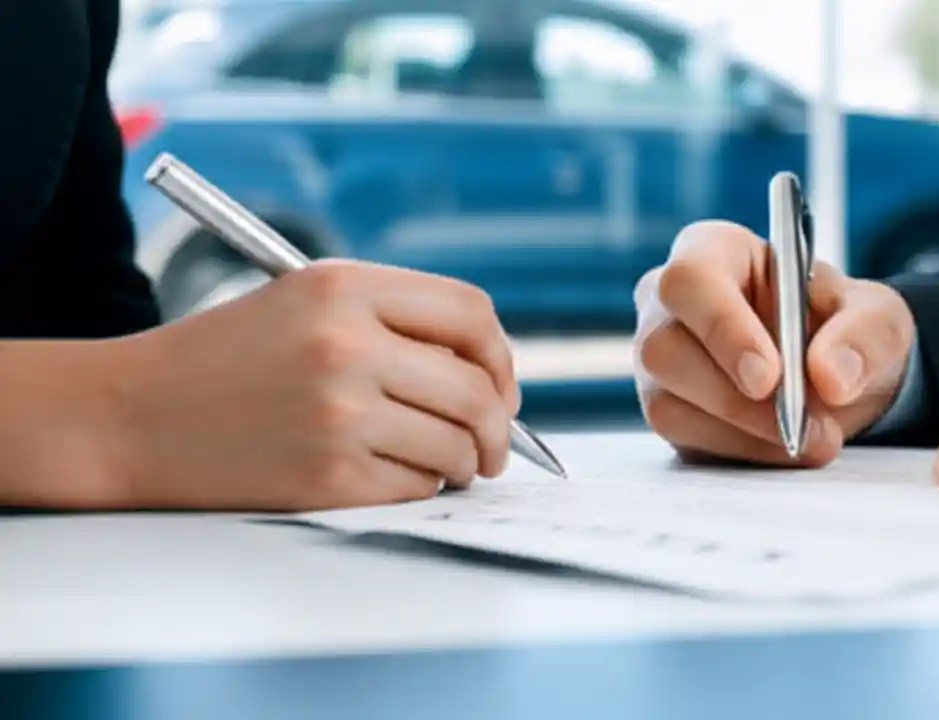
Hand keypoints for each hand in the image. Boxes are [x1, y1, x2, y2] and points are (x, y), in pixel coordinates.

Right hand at [113, 261, 518, 510]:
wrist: (128, 416)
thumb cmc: (225, 359)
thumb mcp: (304, 303)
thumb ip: (395, 322)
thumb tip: (490, 377)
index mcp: (342, 287)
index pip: (470, 313)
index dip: (499, 355)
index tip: (499, 384)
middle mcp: (346, 344)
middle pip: (477, 389)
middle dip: (498, 427)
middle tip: (492, 445)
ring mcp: (339, 413)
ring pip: (456, 446)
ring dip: (463, 463)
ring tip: (445, 463)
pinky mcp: (327, 477)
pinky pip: (416, 487)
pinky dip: (418, 487)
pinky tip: (389, 476)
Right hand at [633, 221, 915, 466]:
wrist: (838, 377)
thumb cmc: (844, 327)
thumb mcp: (878, 318)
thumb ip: (863, 337)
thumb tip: (831, 377)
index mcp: (716, 251)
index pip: (690, 278)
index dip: (721, 327)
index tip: (768, 377)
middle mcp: (672, 303)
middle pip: (663, 347)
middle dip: (733, 397)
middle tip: (797, 422)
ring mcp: (662, 359)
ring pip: (666, 401)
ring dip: (743, 430)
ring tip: (811, 436)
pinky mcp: (669, 407)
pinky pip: (683, 437)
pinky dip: (741, 449)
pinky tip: (784, 445)